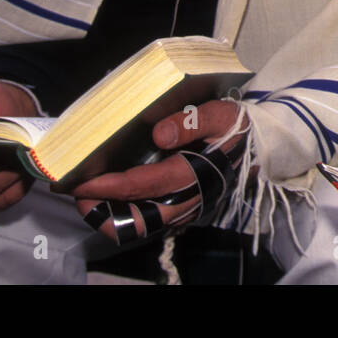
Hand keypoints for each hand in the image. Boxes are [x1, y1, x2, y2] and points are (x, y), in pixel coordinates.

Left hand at [69, 100, 247, 244]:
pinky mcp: (184, 208)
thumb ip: (192, 121)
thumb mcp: (222, 114)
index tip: (81, 180)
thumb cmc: (238, 127)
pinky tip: (110, 196)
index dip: (109, 185)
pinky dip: (126, 212)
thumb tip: (159, 133)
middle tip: (76, 194)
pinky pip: (150, 219)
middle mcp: (188, 199)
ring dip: (112, 215)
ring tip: (87, 197)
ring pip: (142, 224)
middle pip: (138, 218)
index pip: (144, 185)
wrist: (262, 145)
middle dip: (103, 210)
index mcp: (195, 174)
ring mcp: (186, 207)